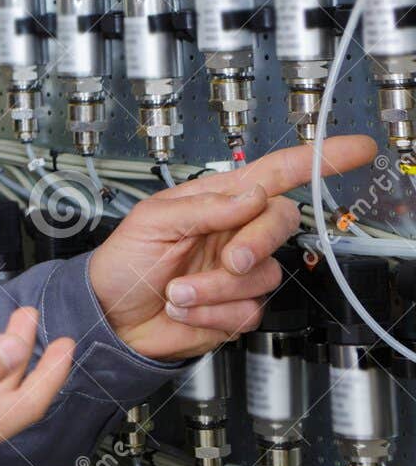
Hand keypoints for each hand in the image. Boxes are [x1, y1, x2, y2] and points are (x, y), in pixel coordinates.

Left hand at [89, 136, 377, 361]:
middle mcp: (234, 232)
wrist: (110, 317)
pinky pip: (248, 311)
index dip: (317, 161)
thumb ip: (205, 207)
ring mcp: (238, 271)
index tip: (355, 148)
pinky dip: (211, 314)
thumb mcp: (152, 222)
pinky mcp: (237, 307)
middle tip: (227, 259)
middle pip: (282, 223)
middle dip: (256, 242)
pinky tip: (184, 309)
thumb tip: (253, 194)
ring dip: (213, 288)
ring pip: (263, 275)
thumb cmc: (122, 263)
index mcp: (216, 200)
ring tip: (177, 290)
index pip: (274, 174)